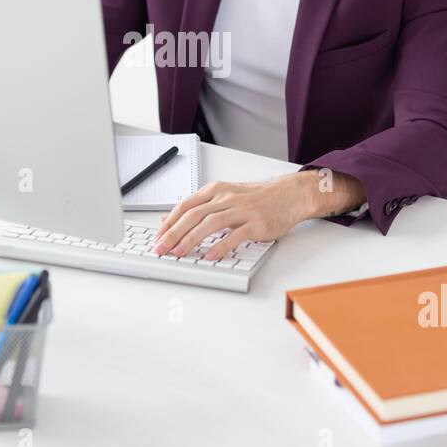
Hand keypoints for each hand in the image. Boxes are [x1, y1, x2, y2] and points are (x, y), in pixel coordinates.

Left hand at [153, 171, 343, 261]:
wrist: (288, 195)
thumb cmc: (256, 198)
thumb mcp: (224, 195)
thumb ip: (199, 206)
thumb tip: (169, 218)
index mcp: (216, 190)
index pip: (185, 205)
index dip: (169, 222)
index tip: (157, 237)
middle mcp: (226, 198)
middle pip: (194, 214)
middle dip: (174, 232)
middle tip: (161, 248)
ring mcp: (241, 210)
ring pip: (210, 223)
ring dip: (191, 239)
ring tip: (179, 253)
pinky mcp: (256, 223)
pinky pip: (235, 235)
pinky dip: (220, 246)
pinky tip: (210, 255)